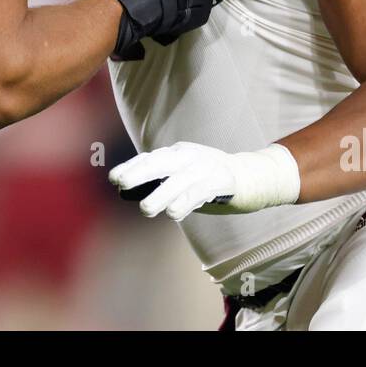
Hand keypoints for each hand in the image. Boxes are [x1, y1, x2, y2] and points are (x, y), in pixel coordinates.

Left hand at [108, 140, 299, 220]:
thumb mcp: (185, 177)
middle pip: (161, 163)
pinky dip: (186, 202)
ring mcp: (206, 167)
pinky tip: (174, 213)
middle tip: (121, 183)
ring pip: (179, 180)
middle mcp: (190, 156)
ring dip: (161, 194)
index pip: (151, 158)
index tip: (113, 178)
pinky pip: (200, 192)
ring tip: (146, 209)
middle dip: (140, 173)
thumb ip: (165, 183)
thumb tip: (137, 197)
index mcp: (178, 153)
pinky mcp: (221, 180)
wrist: (252, 175)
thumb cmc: (210, 180)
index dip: (132, 167)